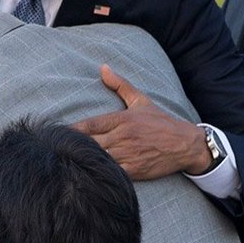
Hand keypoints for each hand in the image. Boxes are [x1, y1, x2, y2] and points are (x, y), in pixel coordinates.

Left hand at [71, 65, 205, 179]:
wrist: (186, 144)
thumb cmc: (161, 122)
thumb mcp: (141, 101)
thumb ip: (120, 85)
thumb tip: (103, 67)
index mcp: (121, 119)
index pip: (89, 125)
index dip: (71, 131)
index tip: (57, 134)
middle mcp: (122, 136)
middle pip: (89, 144)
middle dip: (74, 147)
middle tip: (58, 150)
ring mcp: (128, 154)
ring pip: (99, 159)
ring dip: (85, 161)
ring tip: (69, 163)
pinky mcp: (135, 170)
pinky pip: (112, 173)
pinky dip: (101, 174)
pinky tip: (90, 175)